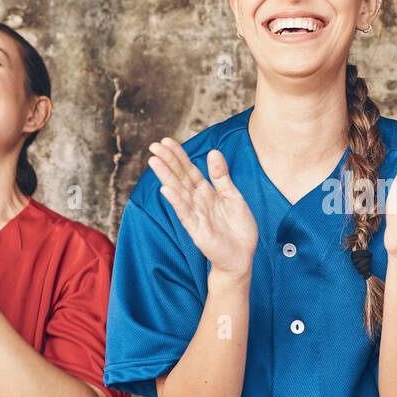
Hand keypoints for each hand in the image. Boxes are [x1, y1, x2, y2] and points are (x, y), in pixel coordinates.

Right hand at [148, 139, 257, 279]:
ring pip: (178, 192)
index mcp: (206, 192)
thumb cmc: (237, 228)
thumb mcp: (233, 196)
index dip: (178, 155)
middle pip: (180, 178)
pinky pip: (185, 214)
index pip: (188, 170)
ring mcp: (195, 215)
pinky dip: (176, 201)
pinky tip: (166, 190)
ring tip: (154, 162)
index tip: (166, 140)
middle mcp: (197, 201)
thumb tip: (213, 151)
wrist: (242, 256)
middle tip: (154, 145)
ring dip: (166, 177)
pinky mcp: (197, 230)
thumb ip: (221, 176)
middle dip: (168, 161)